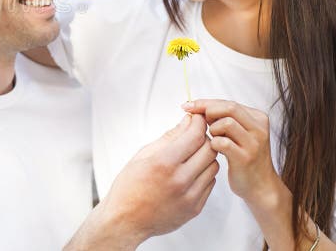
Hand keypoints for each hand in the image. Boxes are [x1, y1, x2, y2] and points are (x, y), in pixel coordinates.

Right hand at [93, 114, 218, 245]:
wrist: (126, 219)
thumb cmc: (129, 186)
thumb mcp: (143, 155)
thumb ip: (169, 137)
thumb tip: (186, 122)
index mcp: (164, 163)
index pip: (194, 135)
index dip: (198, 123)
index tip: (196, 118)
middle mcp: (180, 180)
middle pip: (209, 150)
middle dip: (204, 138)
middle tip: (194, 135)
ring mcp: (189, 196)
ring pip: (213, 166)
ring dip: (205, 157)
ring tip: (191, 156)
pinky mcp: (195, 208)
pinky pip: (210, 184)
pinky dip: (203, 174)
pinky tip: (190, 172)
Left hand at [182, 99, 281, 206]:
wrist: (260, 186)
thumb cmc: (242, 156)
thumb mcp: (238, 133)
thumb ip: (223, 118)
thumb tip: (196, 106)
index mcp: (257, 118)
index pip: (228, 102)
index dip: (205, 103)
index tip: (188, 105)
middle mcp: (259, 129)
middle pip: (229, 108)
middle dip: (208, 111)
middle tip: (200, 122)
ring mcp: (254, 144)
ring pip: (226, 123)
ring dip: (213, 129)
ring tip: (214, 139)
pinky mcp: (245, 158)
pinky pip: (222, 142)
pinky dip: (213, 144)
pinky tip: (215, 150)